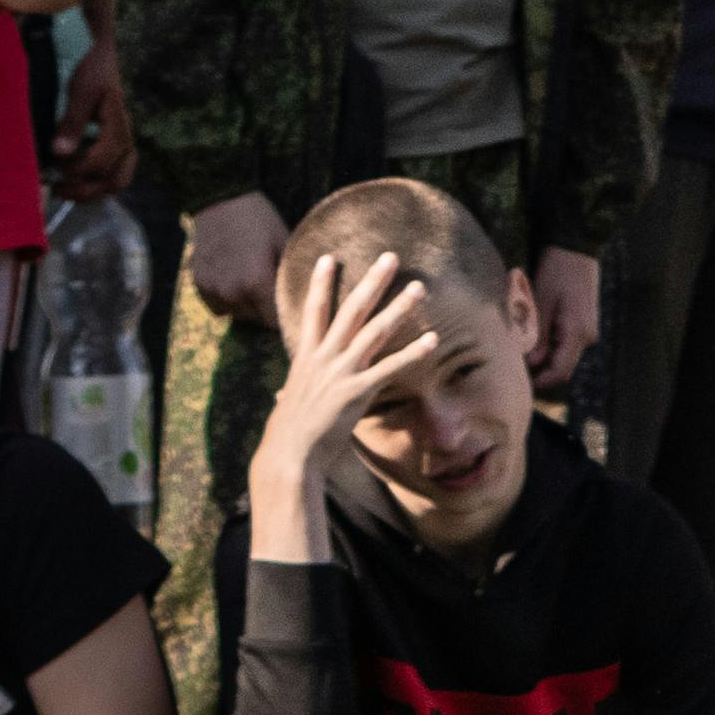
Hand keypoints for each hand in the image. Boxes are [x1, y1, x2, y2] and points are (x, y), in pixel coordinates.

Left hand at [45, 38, 135, 196]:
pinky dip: (92, 184)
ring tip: (62, 189)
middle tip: (56, 189)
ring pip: (115, 182)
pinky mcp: (116, 148)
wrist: (103, 58)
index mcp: (119, 127)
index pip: (102, 162)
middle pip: (115, 181)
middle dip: (85, 190)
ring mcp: (124, 146)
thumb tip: (59, 152)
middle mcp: (126, 140)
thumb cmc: (93, 72)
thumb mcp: (81, 91)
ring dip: (89, 192)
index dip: (78, 170)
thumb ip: (72, 122)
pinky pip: (111, 175)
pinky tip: (71, 178)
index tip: (55, 166)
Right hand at [185, 193, 292, 321]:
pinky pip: (219, 307)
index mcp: (256, 282)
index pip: (275, 320)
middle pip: (257, 319)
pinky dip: (228, 300)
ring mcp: (213, 290)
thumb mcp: (283, 243)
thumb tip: (306, 297)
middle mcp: (232, 292)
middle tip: (273, 288)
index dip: (285, 315)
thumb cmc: (259, 219)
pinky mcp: (199, 286)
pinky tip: (234, 280)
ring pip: (238, 314)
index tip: (290, 308)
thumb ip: (290, 275)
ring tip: (253, 281)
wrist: (221, 201)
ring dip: (247, 306)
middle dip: (267, 309)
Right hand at [249, 244, 440, 513]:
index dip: (320, 284)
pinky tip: (433, 340)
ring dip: (398, 307)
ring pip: (373, 331)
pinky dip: (412, 353)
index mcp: (306, 359)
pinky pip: (389, 368)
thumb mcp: (288, 404)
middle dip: (371, 281)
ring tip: (419, 287)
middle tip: (390, 256)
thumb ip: (289, 392)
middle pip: (350, 310)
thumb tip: (280, 393)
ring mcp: (338, 373)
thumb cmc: (289, 436)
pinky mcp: (354, 393)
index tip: (328, 258)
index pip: (314, 312)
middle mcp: (322, 359)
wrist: (287, 458)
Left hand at [526, 246, 600, 390]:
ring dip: (544, 359)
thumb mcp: (542, 303)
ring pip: (564, 357)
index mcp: (578, 333)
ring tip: (520, 352)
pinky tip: (534, 339)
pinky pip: (566, 345)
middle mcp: (587, 336)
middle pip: (563, 368)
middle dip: (540, 372)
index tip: (518, 382)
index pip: (560, 372)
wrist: (576, 247)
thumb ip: (538, 337)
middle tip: (513, 368)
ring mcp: (587, 330)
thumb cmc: (557, 272)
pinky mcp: (583, 323)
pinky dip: (551, 348)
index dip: (540, 383)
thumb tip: (530, 364)